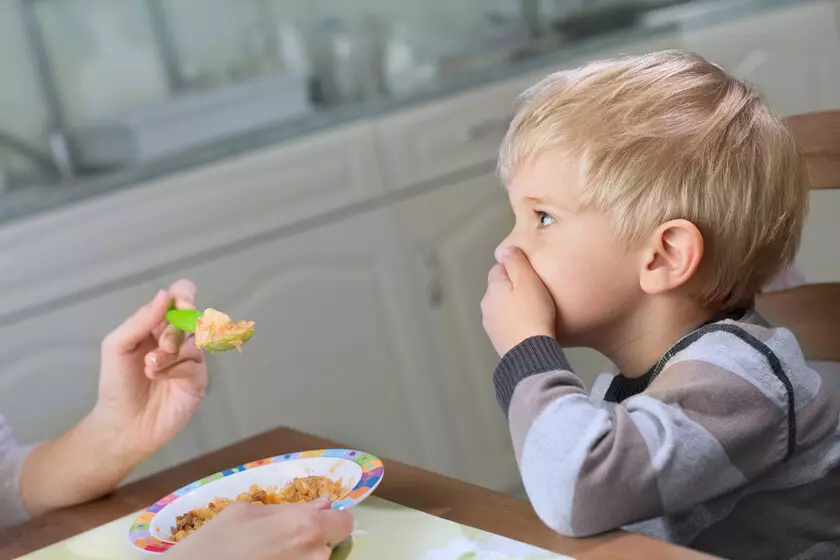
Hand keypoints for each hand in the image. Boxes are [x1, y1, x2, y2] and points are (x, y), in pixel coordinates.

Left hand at [94, 279, 206, 457]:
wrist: (123, 423)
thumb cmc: (116, 383)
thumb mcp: (117, 345)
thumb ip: (140, 319)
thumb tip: (165, 294)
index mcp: (158, 325)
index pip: (180, 297)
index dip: (185, 295)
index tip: (181, 304)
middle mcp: (178, 338)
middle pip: (192, 317)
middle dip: (175, 329)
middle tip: (161, 345)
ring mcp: (191, 359)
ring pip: (194, 341)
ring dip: (171, 351)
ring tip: (150, 367)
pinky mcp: (198, 379)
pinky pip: (194, 364)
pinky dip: (175, 368)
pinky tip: (158, 377)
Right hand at [165, 499, 353, 559]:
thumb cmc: (214, 543)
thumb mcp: (244, 512)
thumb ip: (288, 508)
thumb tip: (323, 504)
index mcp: (306, 526)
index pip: (344, 523)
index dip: (331, 520)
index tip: (314, 522)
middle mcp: (314, 555)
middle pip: (329, 545)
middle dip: (313, 541)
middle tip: (281, 542)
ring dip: (299, 558)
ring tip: (268, 556)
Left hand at [482, 247, 555, 355]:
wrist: (530, 352)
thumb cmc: (533, 313)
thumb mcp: (528, 280)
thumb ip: (516, 262)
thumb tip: (505, 250)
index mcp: (493, 287)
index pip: (499, 269)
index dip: (515, 270)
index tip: (531, 277)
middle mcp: (486, 304)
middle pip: (499, 288)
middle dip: (513, 289)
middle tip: (535, 294)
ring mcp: (489, 323)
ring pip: (501, 306)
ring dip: (513, 306)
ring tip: (534, 312)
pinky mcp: (497, 339)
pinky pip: (505, 323)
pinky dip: (514, 322)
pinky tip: (528, 327)